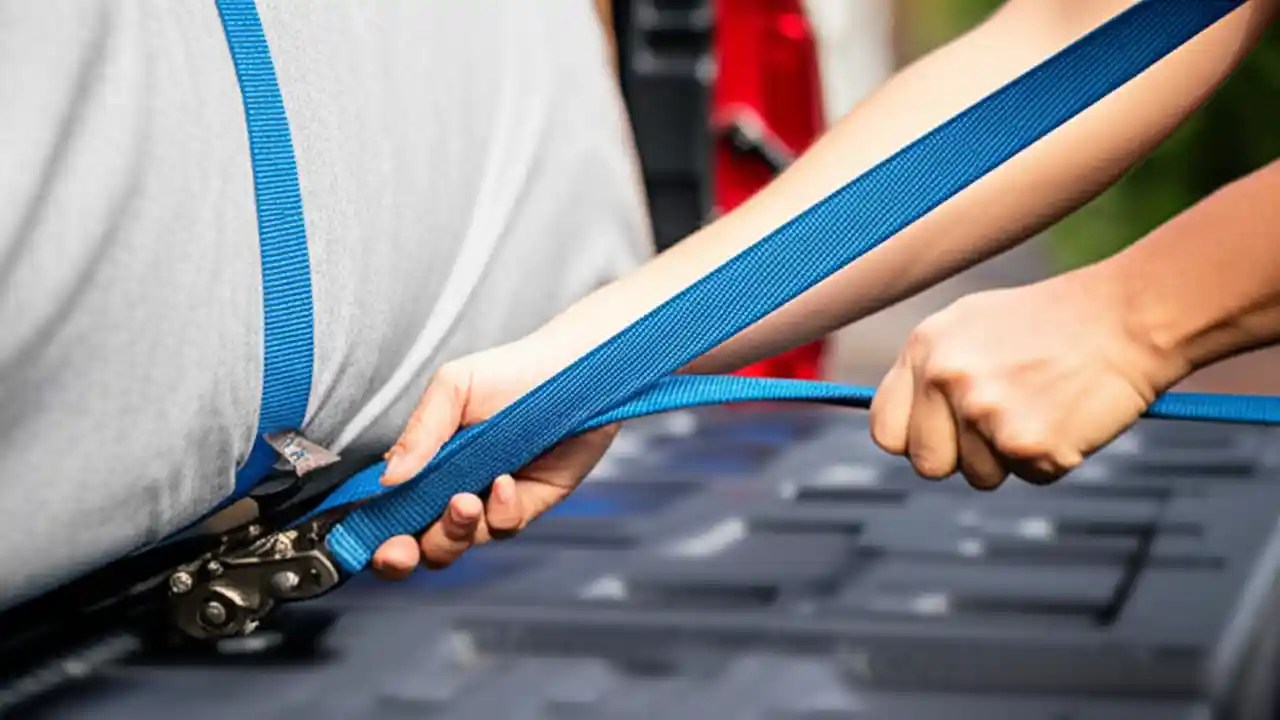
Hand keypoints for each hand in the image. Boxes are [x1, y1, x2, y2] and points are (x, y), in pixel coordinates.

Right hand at [370, 338, 617, 578]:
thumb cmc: (514, 371)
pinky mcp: (529, 504)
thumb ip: (420, 433)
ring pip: (459, 543)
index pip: (390, 509)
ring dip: (453, 529)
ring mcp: (490, 500)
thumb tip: (388, 479)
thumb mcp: (455, 388)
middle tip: (402, 546)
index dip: (374, 534)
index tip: (368, 542)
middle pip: (419, 543)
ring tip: (463, 499)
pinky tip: (504, 481)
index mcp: (427, 462)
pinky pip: (505, 526)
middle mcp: (453, 487)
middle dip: (405, 554)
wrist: (577, 368)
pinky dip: (501, 511)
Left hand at [869, 269, 1185, 488]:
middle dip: (963, 458)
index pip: (885, 430)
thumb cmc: (1051, 323)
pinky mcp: (1028, 444)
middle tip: (1004, 422)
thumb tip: (897, 425)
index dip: (914, 440)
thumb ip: (927, 371)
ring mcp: (984, 413)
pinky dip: (1053, 458)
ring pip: (980, 476)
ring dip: (1012, 457)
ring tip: (1043, 405)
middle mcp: (944, 378)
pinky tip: (1069, 416)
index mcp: (924, 348)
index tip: (942, 435)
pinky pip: (1030, 478)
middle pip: (928, 464)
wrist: (1128, 317)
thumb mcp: (971, 326)